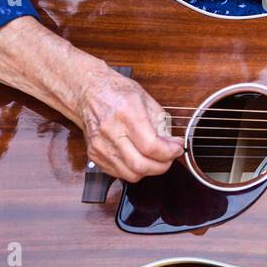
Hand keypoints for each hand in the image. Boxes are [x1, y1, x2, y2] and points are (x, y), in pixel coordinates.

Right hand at [74, 62, 183, 182]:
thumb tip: (172, 144)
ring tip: (155, 158)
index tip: (177, 148)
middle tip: (169, 157)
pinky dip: (134, 170)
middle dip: (162, 166)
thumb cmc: (116, 92)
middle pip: (140, 165)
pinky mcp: (94, 155)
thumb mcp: (145, 99)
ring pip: (130, 174)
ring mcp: (100, 146)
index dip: (169, 152)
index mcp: (126, 113)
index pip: (151, 146)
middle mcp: (111, 131)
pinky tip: (139, 157)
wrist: (88, 93)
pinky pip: (119, 173)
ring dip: (149, 170)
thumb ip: (161, 123)